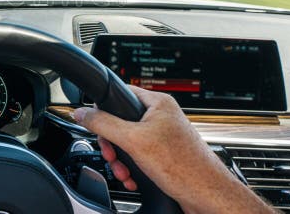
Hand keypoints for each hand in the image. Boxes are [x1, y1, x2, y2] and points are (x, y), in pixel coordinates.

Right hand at [73, 86, 275, 213]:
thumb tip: (82, 113)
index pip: (120, 94)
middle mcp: (161, 118)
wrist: (207, 196)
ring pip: (127, 143)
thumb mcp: (134, 141)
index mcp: (157, 104)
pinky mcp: (163, 156)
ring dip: (120, 160)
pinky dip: (132, 169)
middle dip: (112, 144)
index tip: (96, 125)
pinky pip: (137, 157)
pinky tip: (134, 179)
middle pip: (120, 122)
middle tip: (111, 155)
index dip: (103, 109)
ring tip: (124, 172)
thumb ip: (104, 124)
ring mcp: (162, 137)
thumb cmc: (184, 167)